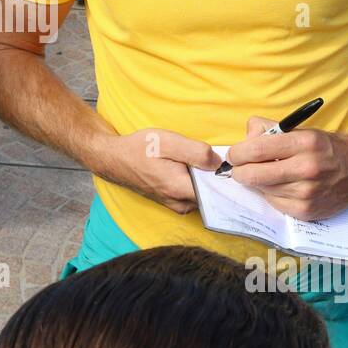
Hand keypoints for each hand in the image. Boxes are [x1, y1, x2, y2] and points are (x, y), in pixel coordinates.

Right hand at [99, 128, 222, 214]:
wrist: (116, 159)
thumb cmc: (140, 148)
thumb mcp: (168, 141)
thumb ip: (196, 152)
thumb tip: (220, 162)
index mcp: (180, 188)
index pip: (218, 192)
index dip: (227, 178)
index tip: (232, 165)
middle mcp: (180, 203)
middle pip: (213, 196)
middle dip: (219, 179)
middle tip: (220, 160)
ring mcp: (176, 205)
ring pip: (205, 197)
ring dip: (209, 182)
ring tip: (206, 163)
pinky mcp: (173, 202)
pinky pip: (195, 196)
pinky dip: (200, 185)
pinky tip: (195, 170)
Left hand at [226, 117, 347, 220]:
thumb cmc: (325, 148)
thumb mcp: (301, 130)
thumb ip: (268, 129)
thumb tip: (243, 140)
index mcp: (305, 143)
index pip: (256, 149)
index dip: (237, 153)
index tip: (234, 154)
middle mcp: (307, 168)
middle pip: (253, 174)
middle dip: (239, 171)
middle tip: (239, 167)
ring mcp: (308, 193)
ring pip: (262, 189)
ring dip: (256, 182)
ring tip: (265, 174)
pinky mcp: (307, 211)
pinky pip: (274, 203)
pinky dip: (271, 194)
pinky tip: (280, 186)